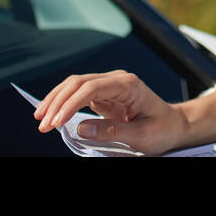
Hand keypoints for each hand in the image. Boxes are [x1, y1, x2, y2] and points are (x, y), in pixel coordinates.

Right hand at [33, 69, 190, 155]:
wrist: (174, 125)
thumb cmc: (162, 128)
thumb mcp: (140, 135)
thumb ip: (110, 131)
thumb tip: (80, 128)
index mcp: (128, 85)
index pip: (91, 88)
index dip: (70, 104)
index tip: (56, 122)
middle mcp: (117, 80)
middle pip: (79, 83)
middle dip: (57, 101)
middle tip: (42, 123)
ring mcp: (110, 86)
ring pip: (75, 86)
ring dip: (56, 100)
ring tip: (41, 118)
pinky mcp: (104, 95)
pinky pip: (79, 95)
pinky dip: (64, 103)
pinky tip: (53, 114)